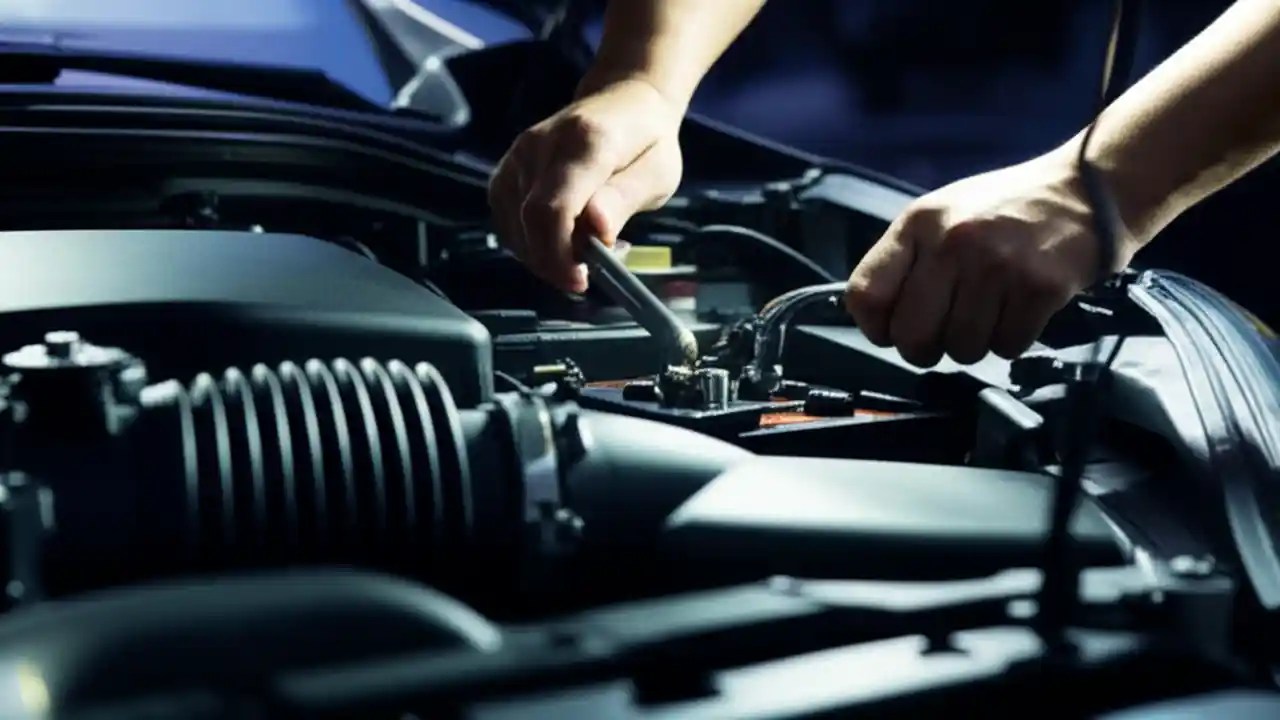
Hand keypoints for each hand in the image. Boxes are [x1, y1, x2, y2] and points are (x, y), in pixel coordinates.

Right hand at [488, 77, 684, 292]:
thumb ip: (625, 198)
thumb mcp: (658, 172)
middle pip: (529, 221)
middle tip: (585, 274)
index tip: (580, 282)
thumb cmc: (646, 143)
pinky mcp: (507, 168)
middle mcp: (541, 144)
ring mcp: (518, 154)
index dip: (560, 255)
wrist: (624, 102)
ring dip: (543, 253)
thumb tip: (598, 230)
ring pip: (514, 226)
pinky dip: (529, 242)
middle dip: (553, 262)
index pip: (554, 208)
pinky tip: (558, 240)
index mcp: (586, 141)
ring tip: (580, 248)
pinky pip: (507, 220)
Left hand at [844, 154, 1136, 366]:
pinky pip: (1007, 347)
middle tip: (944, 335)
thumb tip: (876, 319)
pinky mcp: (1040, 288)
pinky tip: (1019, 311)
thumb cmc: (1009, 207)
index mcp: (919, 223)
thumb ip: (908, 260)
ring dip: (974, 344)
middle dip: (924, 349)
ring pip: (961, 349)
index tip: (891, 331)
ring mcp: (997, 265)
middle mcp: (953, 242)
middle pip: (910, 336)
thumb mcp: (944, 214)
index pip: (866, 294)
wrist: (1089, 188)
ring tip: (990, 312)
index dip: (874, 327)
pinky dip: (1012, 340)